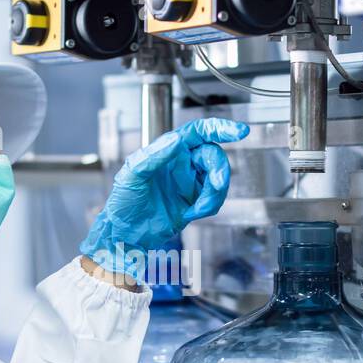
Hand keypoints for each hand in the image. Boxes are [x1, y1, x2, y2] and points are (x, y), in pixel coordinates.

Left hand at [79, 118, 248, 280]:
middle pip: (213, 156)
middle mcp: (182, 163)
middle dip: (220, 170)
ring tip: (198, 208)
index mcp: (169, 149)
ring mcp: (190, 182)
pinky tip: (191, 214)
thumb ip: (155, 155)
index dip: (220, 128)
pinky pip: (213, 199)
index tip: (239, 131)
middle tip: (218, 183)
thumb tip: (177, 140)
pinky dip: (208, 206)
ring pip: (217, 179)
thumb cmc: (123, 201)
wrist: (127, 233)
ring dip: (214, 194)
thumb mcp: (133, 173)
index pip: (199, 132)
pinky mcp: (195, 201)